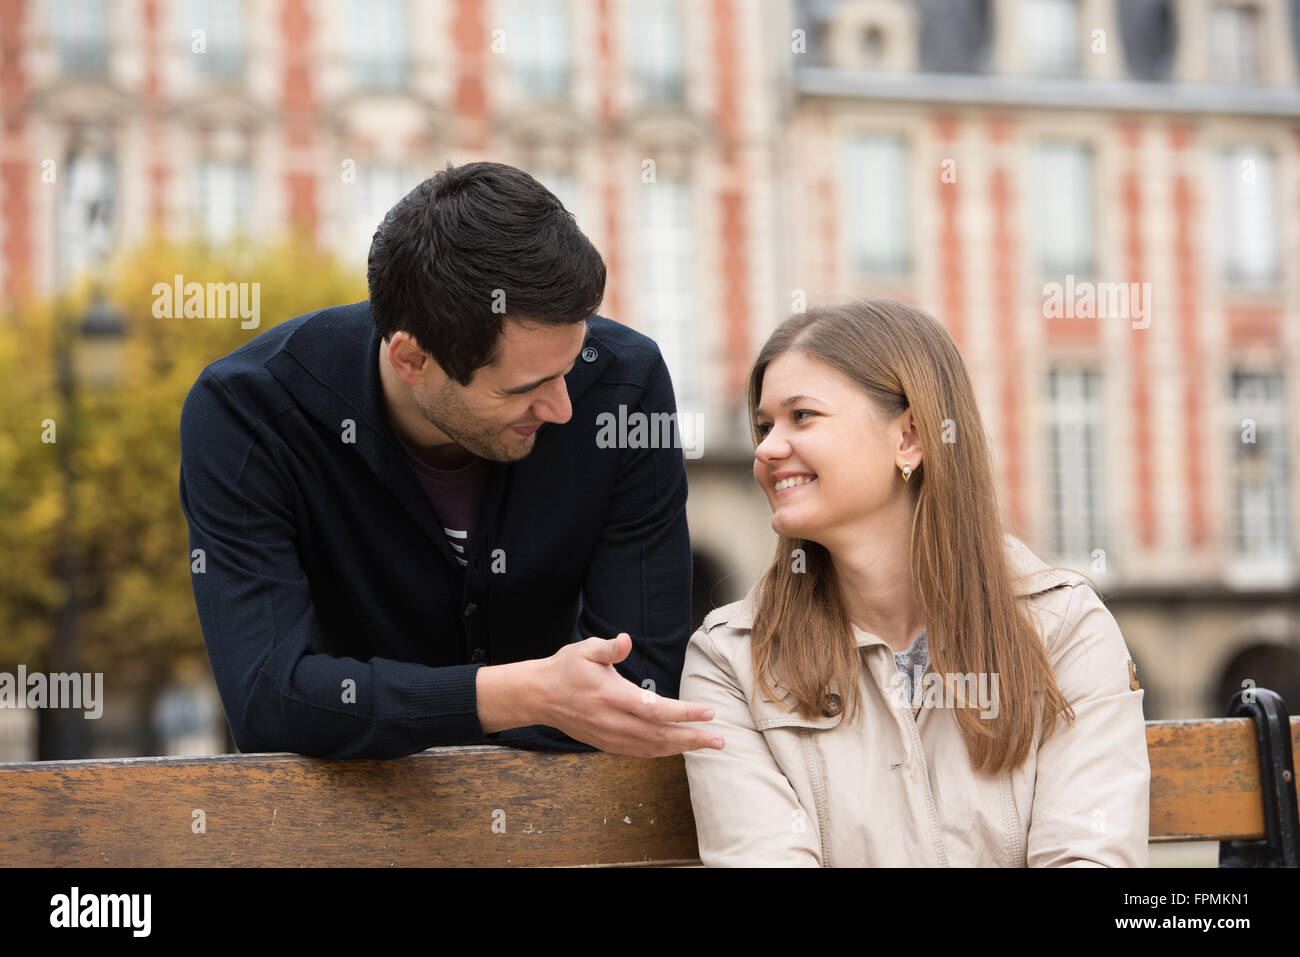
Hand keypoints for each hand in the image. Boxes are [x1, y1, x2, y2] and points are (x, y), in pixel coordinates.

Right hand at [536, 633, 723, 757]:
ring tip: (708, 745)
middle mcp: (614, 722)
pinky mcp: (607, 744)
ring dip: (682, 748)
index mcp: (613, 697)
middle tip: (720, 739)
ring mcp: (610, 736)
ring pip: (653, 748)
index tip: (709, 712)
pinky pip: (640, 753)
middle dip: (693, 738)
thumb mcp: (585, 650)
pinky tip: (678, 749)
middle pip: (661, 736)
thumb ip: (609, 648)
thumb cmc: (566, 669)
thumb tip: (625, 640)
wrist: (540, 696)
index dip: (684, 713)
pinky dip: (662, 753)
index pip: (656, 710)